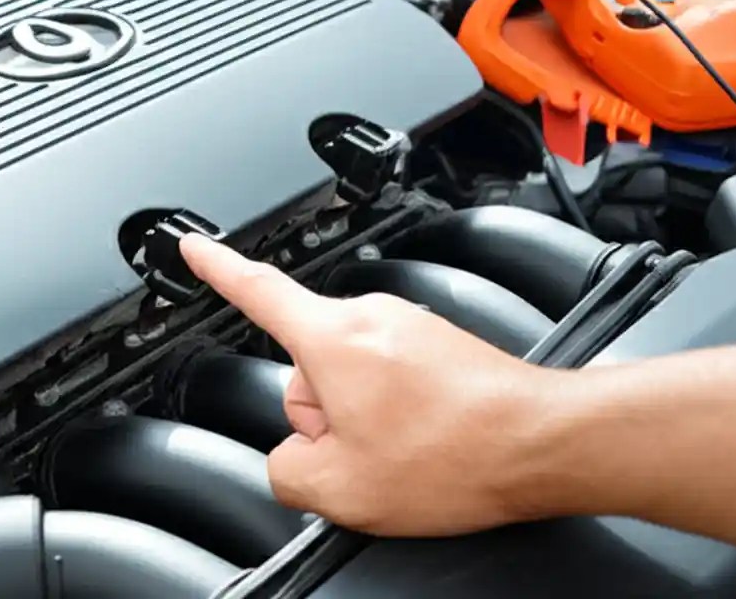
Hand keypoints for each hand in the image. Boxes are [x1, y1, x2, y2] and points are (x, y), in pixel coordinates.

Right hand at [180, 234, 558, 535]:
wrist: (543, 444)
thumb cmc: (458, 455)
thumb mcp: (339, 489)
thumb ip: (285, 472)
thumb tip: (294, 461)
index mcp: (332, 339)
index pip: (255, 291)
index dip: (215, 268)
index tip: (193, 246)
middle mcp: (369, 318)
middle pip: (306, 369)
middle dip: (324, 417)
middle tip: (367, 454)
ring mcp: (408, 328)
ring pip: (349, 379)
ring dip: (363, 420)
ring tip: (408, 451)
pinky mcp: (438, 345)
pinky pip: (389, 379)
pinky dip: (397, 414)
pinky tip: (428, 442)